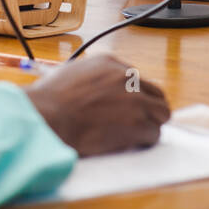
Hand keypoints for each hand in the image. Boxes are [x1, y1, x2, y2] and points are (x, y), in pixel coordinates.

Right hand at [24, 54, 170, 156]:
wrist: (47, 118)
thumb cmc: (49, 101)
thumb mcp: (71, 74)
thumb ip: (92, 78)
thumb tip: (98, 90)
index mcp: (110, 63)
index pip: (137, 79)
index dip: (134, 96)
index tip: (129, 108)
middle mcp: (127, 77)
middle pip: (156, 94)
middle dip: (149, 109)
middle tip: (139, 123)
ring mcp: (135, 100)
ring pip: (161, 113)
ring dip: (150, 125)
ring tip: (134, 136)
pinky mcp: (137, 123)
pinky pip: (154, 134)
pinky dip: (144, 141)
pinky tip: (130, 144)